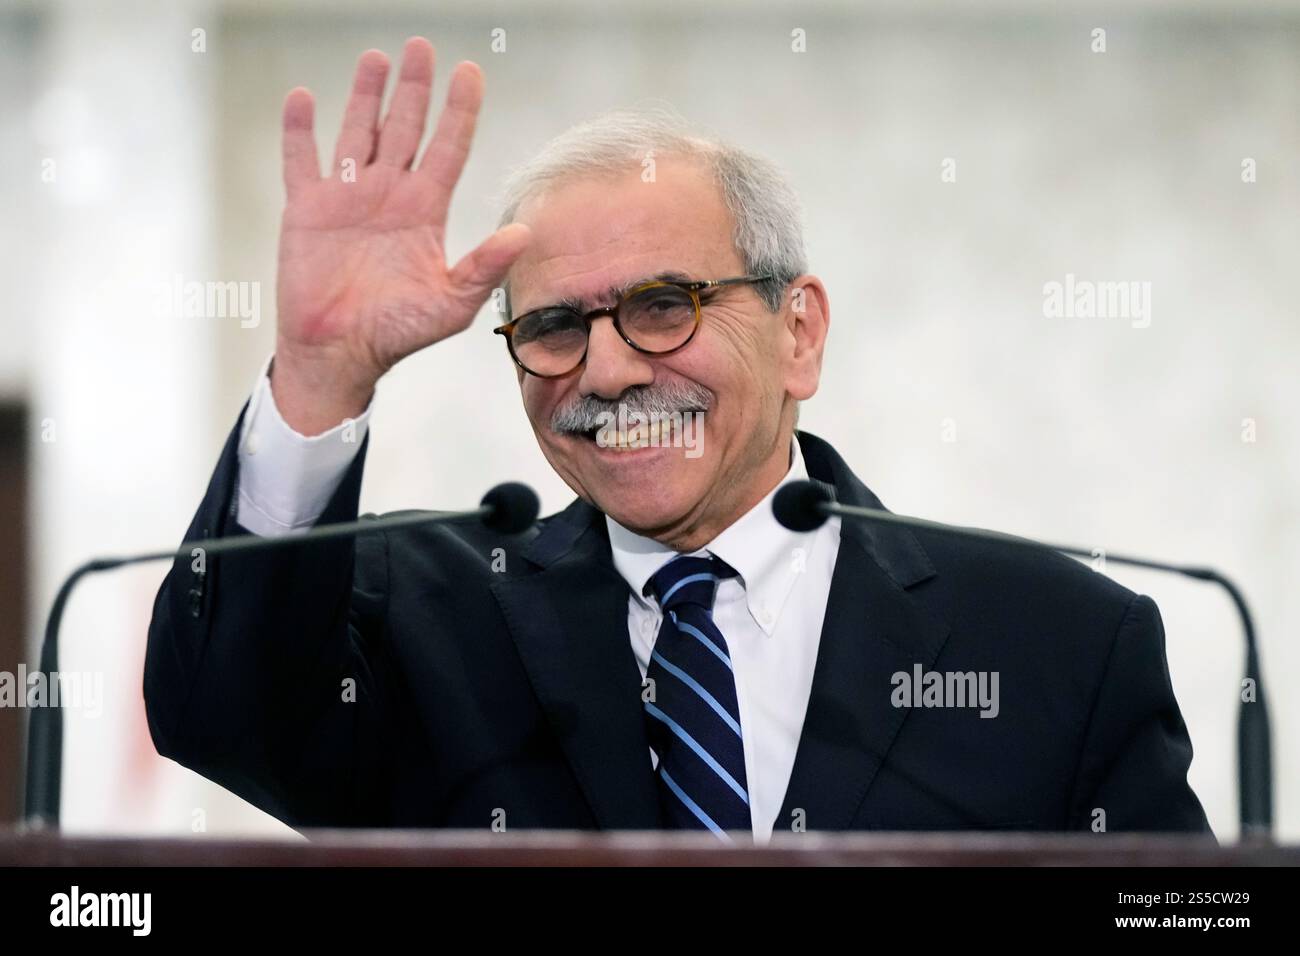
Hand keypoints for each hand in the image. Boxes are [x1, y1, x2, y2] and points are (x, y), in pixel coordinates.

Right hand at [273, 36, 530, 433]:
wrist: (339, 354)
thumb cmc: (397, 334)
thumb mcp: (451, 303)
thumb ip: (484, 267)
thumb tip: (524, 233)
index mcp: (425, 212)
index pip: (448, 149)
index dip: (460, 111)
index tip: (469, 73)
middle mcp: (390, 196)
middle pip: (406, 128)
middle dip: (415, 88)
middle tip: (422, 47)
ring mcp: (347, 198)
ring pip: (358, 132)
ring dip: (366, 96)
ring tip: (377, 58)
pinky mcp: (307, 209)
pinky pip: (302, 160)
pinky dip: (300, 130)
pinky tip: (305, 99)